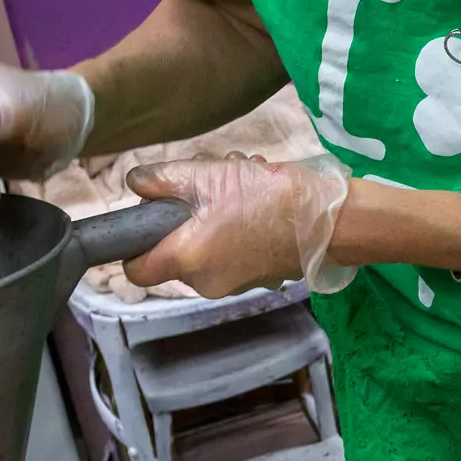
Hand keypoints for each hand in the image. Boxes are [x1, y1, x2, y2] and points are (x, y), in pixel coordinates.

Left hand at [121, 154, 353, 297]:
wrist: (326, 220)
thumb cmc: (266, 197)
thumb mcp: (208, 175)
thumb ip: (162, 179)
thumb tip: (136, 183)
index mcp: (186, 260)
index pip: (136, 269)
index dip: (133, 245)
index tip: (146, 220)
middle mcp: (206, 282)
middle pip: (175, 251)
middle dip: (185, 216)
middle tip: (207, 183)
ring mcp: (234, 284)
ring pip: (205, 248)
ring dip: (213, 216)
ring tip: (240, 183)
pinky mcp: (257, 278)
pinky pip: (231, 253)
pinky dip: (235, 230)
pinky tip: (257, 201)